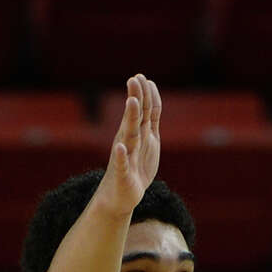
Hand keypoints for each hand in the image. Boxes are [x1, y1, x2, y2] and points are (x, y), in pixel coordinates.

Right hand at [98, 74, 161, 217]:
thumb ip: (150, 117)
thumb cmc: (134, 166)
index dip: (145, 94)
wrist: (121, 195)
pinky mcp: (123, 174)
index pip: (143, 110)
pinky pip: (122, 164)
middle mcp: (129, 141)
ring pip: (130, 135)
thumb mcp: (147, 139)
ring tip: (132, 102)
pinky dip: (121, 156)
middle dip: (136, 99)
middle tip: (134, 79)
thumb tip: (150, 92)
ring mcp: (126, 156)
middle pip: (135, 117)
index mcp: (137, 132)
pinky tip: (120, 148)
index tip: (141, 76)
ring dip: (130, 119)